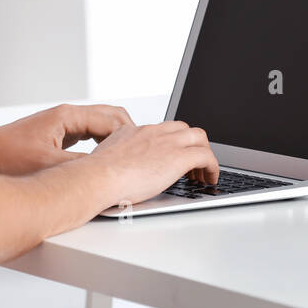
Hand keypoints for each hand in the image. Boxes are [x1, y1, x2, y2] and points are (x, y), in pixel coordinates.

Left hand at [0, 103, 135, 173]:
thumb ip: (81, 169)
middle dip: (127, 137)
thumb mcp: (50, 166)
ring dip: (113, 144)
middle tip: (139, 158)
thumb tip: (106, 176)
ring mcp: (60, 126)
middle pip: (111, 119)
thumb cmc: (5, 157)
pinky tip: (99, 168)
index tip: (141, 154)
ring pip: (99, 129)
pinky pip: (86, 139)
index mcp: (68, 116)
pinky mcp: (54, 138)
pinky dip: (98, 150)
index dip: (132, 137)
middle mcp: (66, 117)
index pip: (114, 120)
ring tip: (124, 164)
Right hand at [90, 121, 218, 207]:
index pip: (160, 130)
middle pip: (183, 128)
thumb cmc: (95, 175)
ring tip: (203, 173)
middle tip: (191, 164)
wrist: (98, 177)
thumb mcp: (103, 160)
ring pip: (198, 137)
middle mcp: (152, 132)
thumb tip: (112, 171)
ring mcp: (166, 142)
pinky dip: (212, 167)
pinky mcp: (178, 157)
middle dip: (191, 145)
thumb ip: (114, 160)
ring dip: (204, 154)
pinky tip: (210, 179)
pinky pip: (206, 156)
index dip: (171, 143)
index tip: (171, 155)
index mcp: (133, 132)